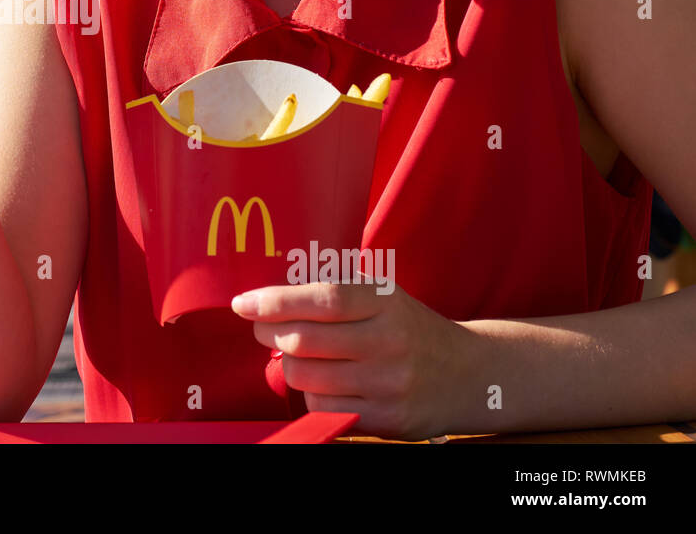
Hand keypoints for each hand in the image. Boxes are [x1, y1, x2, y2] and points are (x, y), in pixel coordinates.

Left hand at [231, 279, 476, 439]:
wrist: (469, 374)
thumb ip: (334, 293)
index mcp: (386, 302)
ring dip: (288, 365)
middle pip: (304, 341)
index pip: (323, 298)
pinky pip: (324, 408)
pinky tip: (322, 381)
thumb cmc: (409, 327)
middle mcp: (389, 342)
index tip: (243, 303)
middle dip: (270, 333)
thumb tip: (267, 298)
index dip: (275, 301)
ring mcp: (389, 384)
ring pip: (307, 377)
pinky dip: (311, 394)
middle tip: (263, 327)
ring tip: (295, 353)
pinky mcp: (387, 419)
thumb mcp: (383, 296)